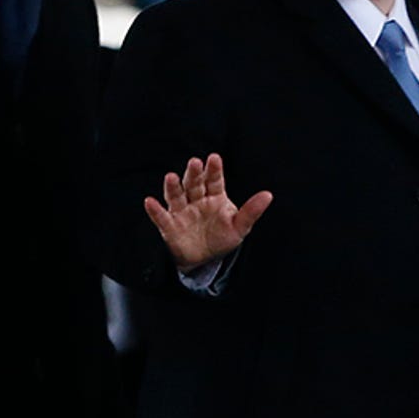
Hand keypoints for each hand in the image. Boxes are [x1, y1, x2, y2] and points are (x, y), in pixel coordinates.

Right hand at [144, 154, 273, 272]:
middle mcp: (196, 200)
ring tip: (170, 177)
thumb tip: (268, 195)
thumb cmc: (222, 237)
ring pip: (176, 196)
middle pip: (194, 185)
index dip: (214, 170)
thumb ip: (252, 211)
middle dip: (193, 174)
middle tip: (194, 162)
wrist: (205, 259)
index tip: (214, 158)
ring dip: (173, 187)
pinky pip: (161, 217)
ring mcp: (182, 212)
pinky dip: (155, 210)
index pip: (215, 180)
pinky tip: (149, 202)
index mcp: (215, 197)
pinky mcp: (169, 226)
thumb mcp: (240, 226)